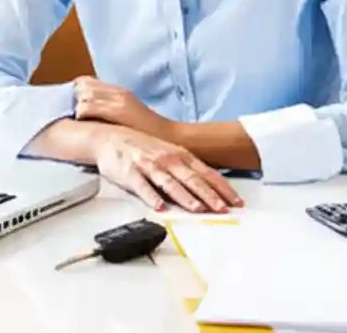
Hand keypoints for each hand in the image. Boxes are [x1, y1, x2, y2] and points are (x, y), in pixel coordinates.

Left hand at [73, 76, 161, 132]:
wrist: (168, 137)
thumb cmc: (147, 132)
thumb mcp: (128, 113)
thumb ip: (111, 108)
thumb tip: (89, 111)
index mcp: (119, 91)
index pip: (86, 81)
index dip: (76, 91)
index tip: (72, 104)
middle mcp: (117, 92)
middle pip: (81, 85)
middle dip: (72, 98)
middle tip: (70, 113)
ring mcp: (117, 100)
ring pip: (82, 95)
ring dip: (75, 107)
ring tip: (76, 120)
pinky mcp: (116, 111)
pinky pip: (88, 108)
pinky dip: (80, 114)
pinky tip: (82, 123)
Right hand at [92, 126, 242, 212]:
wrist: (110, 137)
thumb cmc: (142, 147)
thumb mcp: (168, 153)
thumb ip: (186, 169)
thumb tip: (210, 190)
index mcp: (179, 155)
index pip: (206, 173)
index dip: (222, 188)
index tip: (236, 202)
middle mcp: (167, 159)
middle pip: (192, 179)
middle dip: (209, 196)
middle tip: (223, 210)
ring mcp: (148, 165)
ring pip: (170, 183)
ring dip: (185, 197)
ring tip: (198, 209)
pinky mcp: (129, 173)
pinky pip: (142, 186)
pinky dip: (151, 196)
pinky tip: (159, 207)